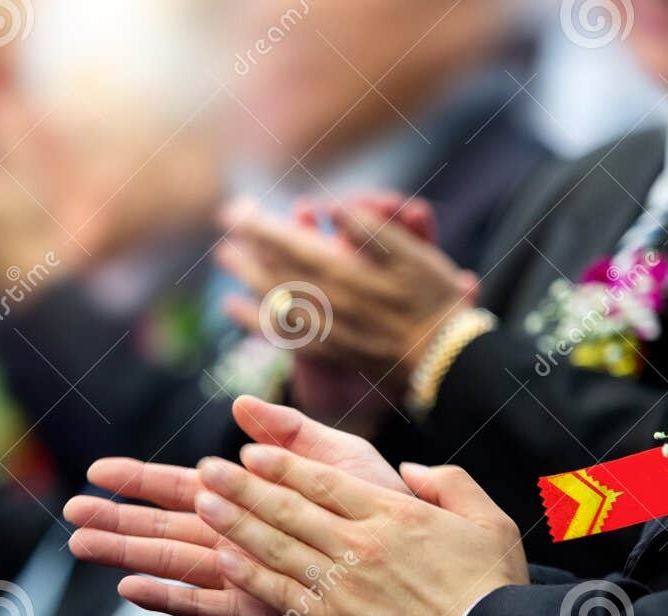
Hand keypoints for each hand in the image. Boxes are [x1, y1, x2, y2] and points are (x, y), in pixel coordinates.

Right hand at [65, 395, 407, 615]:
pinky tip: (130, 590)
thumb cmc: (384, 510)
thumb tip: (240, 404)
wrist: (419, 566)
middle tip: (69, 513)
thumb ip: (290, 433)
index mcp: (251, 500)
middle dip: (116, 518)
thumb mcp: (338, 458)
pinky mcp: (259, 613)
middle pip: (164, 526)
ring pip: (173, 563)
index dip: (140, 479)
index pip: (183, 486)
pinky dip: (168, 598)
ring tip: (80, 546)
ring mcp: (244, 578)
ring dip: (126, 554)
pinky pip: (205, 606)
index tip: (98, 470)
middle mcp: (238, 538)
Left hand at [194, 451, 527, 615]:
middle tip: (208, 468)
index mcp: (395, 514)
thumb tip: (412, 470)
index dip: (282, 466)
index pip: (324, 481)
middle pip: (289, 508)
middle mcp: (361, 544)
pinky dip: (249, 573)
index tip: (252, 453)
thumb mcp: (488, 521)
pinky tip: (224, 558)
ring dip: (234, 523)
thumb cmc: (493, 591)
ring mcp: (342, 585)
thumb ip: (449, 484)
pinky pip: (280, 593)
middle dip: (242, 486)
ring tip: (202, 503)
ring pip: (276, 546)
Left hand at [216, 198, 476, 374]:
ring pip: (270, 300)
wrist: (443, 356)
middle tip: (224, 227)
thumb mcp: (408, 250)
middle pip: (271, 271)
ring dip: (245, 277)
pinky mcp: (328, 350)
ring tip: (226, 259)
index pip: (286, 244)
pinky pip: (280, 334)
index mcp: (339, 272)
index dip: (257, 226)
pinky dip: (255, 320)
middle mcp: (322, 302)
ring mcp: (322, 329)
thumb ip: (365, 226)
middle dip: (246, 248)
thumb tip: (327, 206)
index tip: (233, 211)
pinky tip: (239, 310)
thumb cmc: (433, 298)